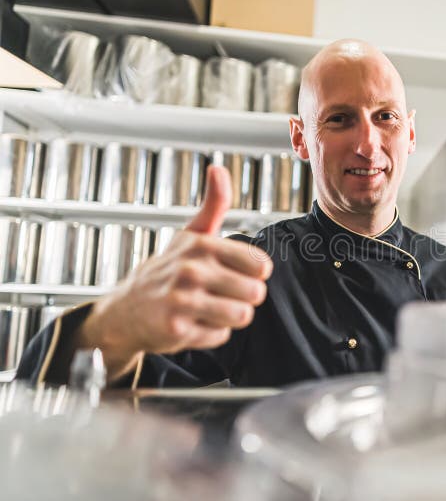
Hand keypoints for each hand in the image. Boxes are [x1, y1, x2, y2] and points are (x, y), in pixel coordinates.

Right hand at [78, 165, 271, 379]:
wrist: (126, 310)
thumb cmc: (169, 269)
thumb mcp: (192, 234)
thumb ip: (214, 203)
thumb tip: (218, 167)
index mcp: (202, 245)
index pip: (260, 265)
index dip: (253, 274)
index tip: (234, 273)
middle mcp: (191, 270)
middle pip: (255, 293)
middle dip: (242, 297)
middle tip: (218, 294)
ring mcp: (182, 300)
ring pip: (241, 316)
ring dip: (229, 316)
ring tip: (207, 307)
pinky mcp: (176, 330)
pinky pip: (220, 336)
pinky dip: (210, 334)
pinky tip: (191, 322)